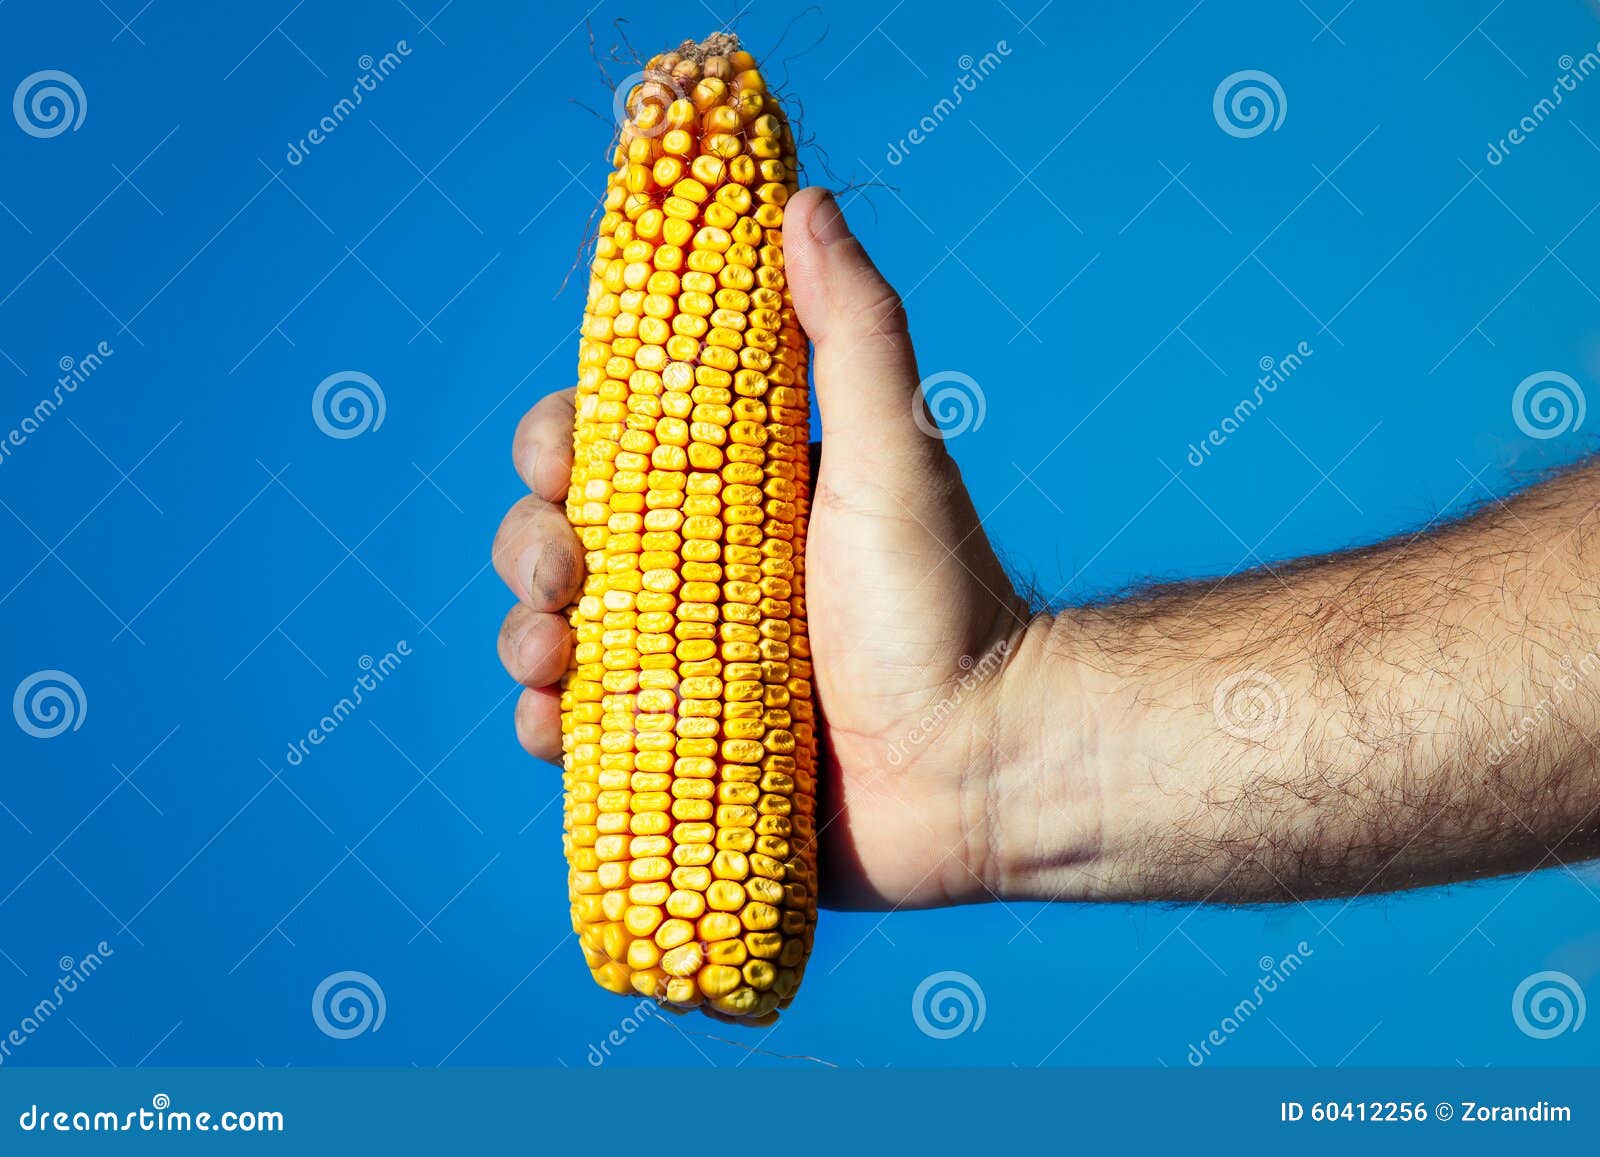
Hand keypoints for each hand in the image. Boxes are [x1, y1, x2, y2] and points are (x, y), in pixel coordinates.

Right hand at [493, 189, 1059, 909]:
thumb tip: (804, 201)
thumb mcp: (891, 455)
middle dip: (531, 544)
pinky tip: (559, 722)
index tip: (561, 455)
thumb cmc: (943, 604)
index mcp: (732, 502)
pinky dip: (548, 726)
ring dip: (524, 633)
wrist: (980, 766)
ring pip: (552, 635)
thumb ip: (851, 332)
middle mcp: (696, 581)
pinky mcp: (676, 758)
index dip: (561, 444)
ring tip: (557, 655)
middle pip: (560, 539)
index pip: (609, 452)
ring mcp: (680, 671)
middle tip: (569, 570)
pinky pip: (578, 737)